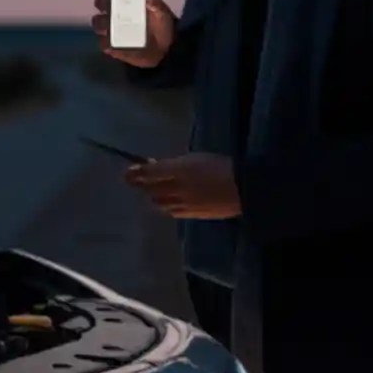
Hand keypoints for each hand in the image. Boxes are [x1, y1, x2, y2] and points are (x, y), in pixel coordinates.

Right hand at [91, 0, 176, 68]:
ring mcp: (113, 36)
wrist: (167, 48)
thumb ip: (156, 4)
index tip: (105, 2)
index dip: (102, 1)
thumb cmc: (162, 26)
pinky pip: (105, 47)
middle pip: (98, 18)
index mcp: (122, 8)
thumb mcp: (162, 12)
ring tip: (110, 32)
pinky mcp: (115, 50)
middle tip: (107, 19)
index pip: (105, 2)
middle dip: (100, 18)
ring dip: (102, 31)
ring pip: (100, 32)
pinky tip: (113, 46)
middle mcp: (114, 20)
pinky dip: (107, 46)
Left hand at [124, 153, 241, 218]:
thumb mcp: (197, 158)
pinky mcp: (194, 215)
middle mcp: (179, 188)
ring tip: (154, 192)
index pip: (151, 172)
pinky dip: (168, 206)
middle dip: (143, 185)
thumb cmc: (223, 166)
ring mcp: (186, 203)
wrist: (245, 188)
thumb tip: (158, 167)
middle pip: (152, 190)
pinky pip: (174, 212)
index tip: (127, 173)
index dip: (137, 173)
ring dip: (155, 197)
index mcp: (180, 169)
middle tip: (137, 181)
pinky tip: (169, 203)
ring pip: (161, 203)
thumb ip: (175, 165)